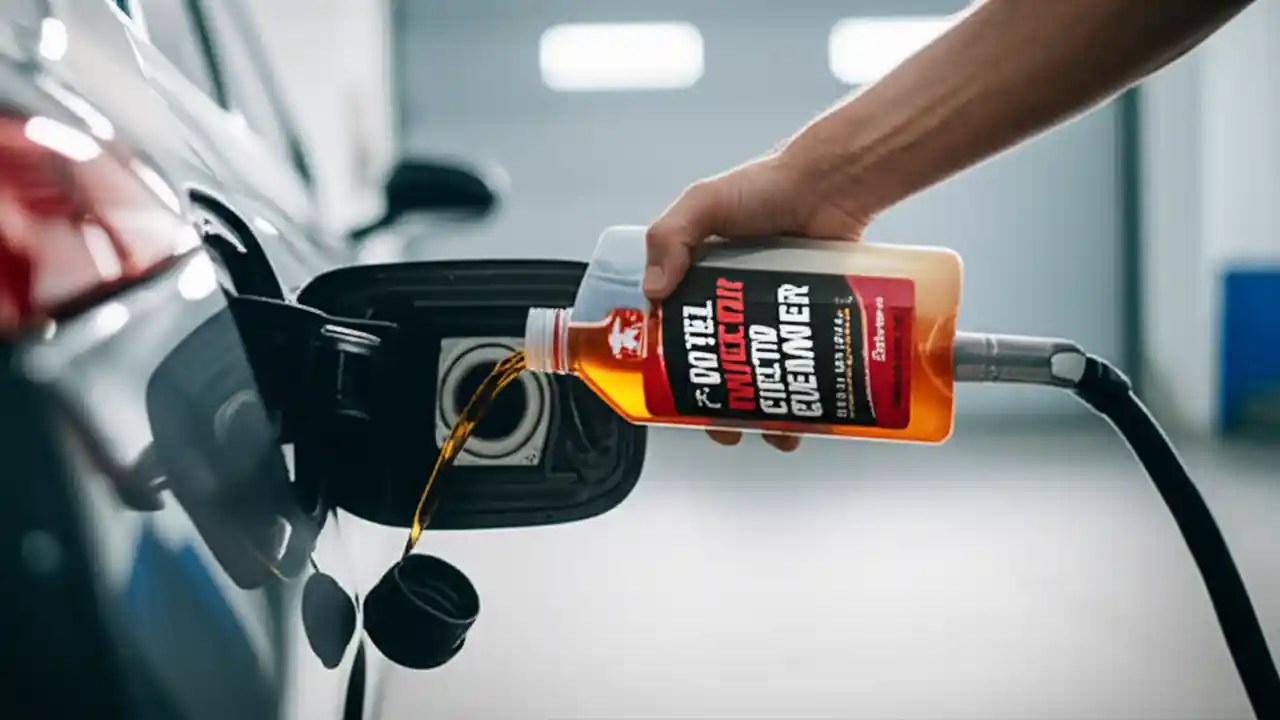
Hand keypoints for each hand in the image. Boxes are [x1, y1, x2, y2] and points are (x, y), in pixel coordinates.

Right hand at [643, 150, 869, 451]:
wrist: (833, 184)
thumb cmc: (767, 185)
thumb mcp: (703, 203)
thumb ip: (669, 236)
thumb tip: (654, 290)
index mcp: (699, 288)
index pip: (677, 341)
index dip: (673, 377)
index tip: (675, 403)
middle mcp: (737, 310)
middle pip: (722, 374)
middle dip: (722, 410)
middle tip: (727, 429)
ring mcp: (777, 322)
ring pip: (767, 382)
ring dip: (768, 416)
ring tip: (775, 432)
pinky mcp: (813, 327)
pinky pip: (808, 372)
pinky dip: (809, 401)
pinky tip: (812, 418)